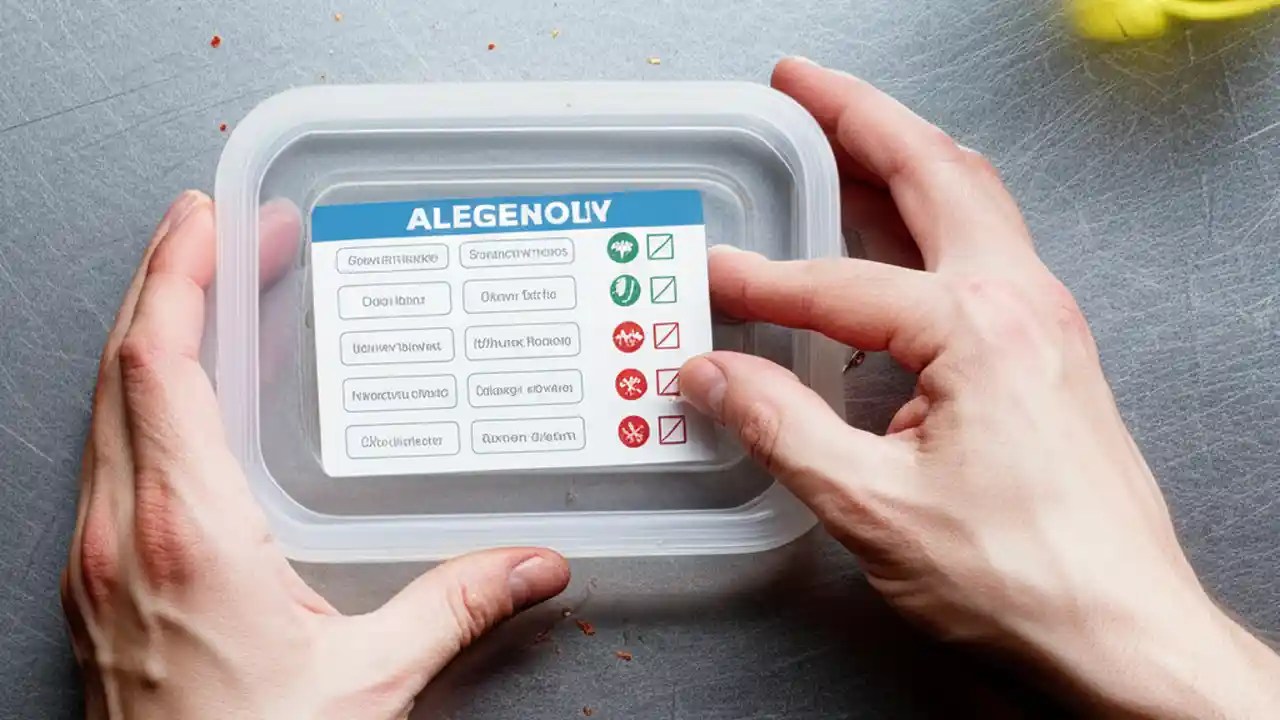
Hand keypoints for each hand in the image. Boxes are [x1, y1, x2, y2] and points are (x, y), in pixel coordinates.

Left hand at [61, 192, 569, 718]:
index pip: (158, 367)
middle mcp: (124, 534)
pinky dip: (141, 398)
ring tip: (202, 293)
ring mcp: (99, 559)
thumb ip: (455, 606)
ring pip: (105, 410)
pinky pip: (108, 457)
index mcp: (187, 535)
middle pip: (121, 368)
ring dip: (150, 337)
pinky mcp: (99, 584)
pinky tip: (182, 401)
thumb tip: (533, 566)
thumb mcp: (367, 682)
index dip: (178, 277)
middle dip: (168, 281)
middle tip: (219, 232)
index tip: (204, 220)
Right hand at [680, 58, 1279, 717]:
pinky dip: (933, 212)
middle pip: (934, 172)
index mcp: (976, 329)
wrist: (1122, 632)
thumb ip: (781, 427)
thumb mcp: (873, 507)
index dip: (762, 280)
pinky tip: (897, 234)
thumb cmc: (1022, 578)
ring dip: (905, 153)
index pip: (839, 283)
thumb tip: (715, 375)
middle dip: (860, 117)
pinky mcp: (1048, 352)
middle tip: (799, 84)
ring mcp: (1045, 323)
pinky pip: (985, 246)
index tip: (709, 280)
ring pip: (970, 199)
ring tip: (843, 130)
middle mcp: (1022, 304)